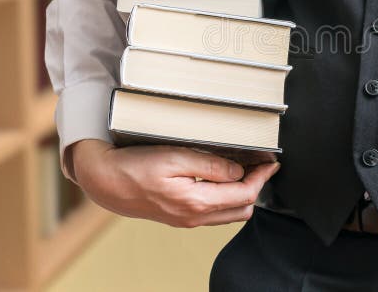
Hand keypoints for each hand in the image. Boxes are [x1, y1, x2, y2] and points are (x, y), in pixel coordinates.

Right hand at [70, 139, 279, 226]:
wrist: (105, 182)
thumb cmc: (135, 167)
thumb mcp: (176, 157)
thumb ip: (211, 166)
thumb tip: (238, 172)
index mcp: (196, 202)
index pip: (245, 194)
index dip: (262, 177)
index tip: (271, 162)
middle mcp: (194, 217)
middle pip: (242, 209)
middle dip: (256, 186)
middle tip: (261, 164)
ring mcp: (187, 220)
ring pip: (229, 213)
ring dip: (242, 193)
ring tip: (245, 168)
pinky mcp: (180, 216)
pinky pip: (214, 212)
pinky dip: (226, 197)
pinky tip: (223, 178)